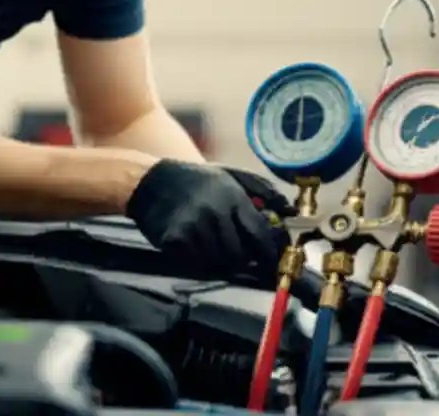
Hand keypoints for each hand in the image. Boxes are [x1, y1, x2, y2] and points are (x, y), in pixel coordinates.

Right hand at [125, 159, 292, 277]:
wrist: (149, 181)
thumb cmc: (195, 180)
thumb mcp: (230, 175)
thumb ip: (261, 190)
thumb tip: (289, 209)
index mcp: (232, 196)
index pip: (260, 233)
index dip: (269, 253)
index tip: (272, 262)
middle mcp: (215, 212)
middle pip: (240, 255)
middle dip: (242, 260)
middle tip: (238, 256)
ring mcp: (194, 226)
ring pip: (219, 262)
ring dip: (219, 261)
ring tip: (211, 246)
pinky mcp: (175, 239)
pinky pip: (196, 264)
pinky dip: (198, 261)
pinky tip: (194, 247)